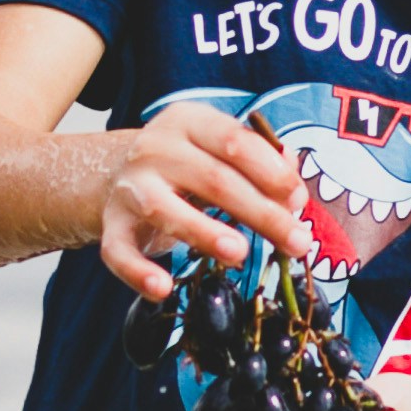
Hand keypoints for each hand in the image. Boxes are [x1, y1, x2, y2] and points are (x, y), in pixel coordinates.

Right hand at [99, 106, 310, 301]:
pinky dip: (138, 273)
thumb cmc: (186, 165)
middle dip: (261, 212)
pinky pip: (120, 252)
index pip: (234, 141)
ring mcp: (131, 187)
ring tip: (240, 253)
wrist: (117, 174)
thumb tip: (295, 190)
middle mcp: (155, 148)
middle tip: (296, 242)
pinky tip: (162, 289)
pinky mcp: (112, 225)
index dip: (271, 171)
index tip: (298, 200)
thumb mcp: (220, 150)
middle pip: (213, 179)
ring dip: (205, 233)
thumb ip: (260, 163)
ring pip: (166, 210)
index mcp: (189, 122)